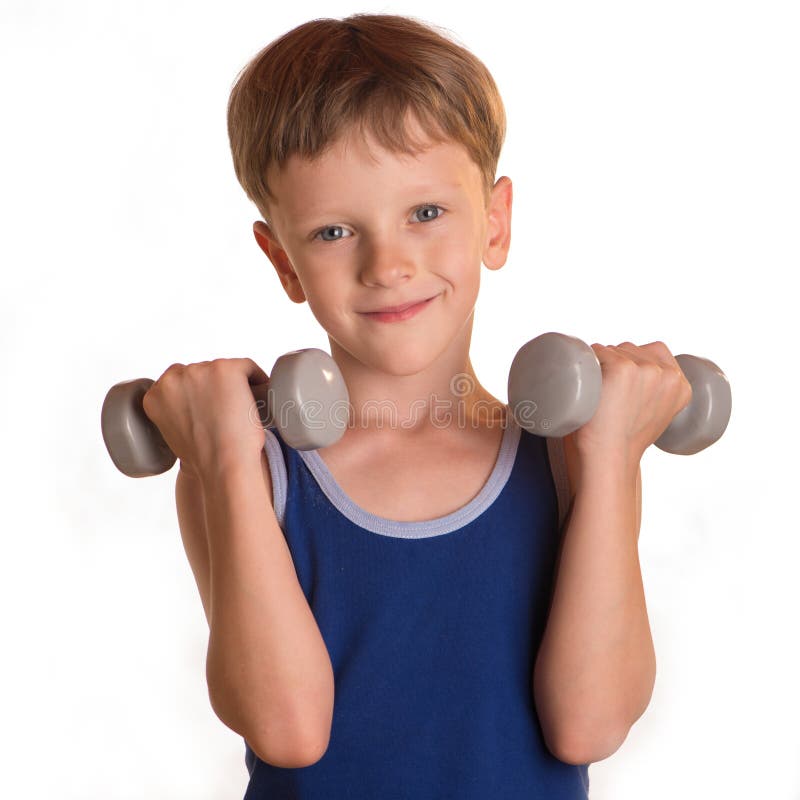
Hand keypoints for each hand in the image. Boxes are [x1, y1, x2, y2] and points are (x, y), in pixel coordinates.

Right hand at [142, 357, 269, 478]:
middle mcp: (173, 377)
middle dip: (217, 389)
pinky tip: (261, 396)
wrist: (222, 465)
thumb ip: (179, 414)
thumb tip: (199, 406)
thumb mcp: (176, 435)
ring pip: (224, 370)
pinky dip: (257, 380)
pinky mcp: (225, 368)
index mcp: (155, 395)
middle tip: (232, 412)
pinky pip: (246, 367)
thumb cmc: (206, 460)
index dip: (201, 394)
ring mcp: (199, 370)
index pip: (180, 382)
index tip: (214, 408)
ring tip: (244, 409)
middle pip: (203, 373)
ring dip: (235, 386)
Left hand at [572, 341, 692, 464]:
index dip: (634, 362)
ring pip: (613, 350)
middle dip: (615, 364)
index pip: (656, 351)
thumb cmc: (624, 441)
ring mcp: (645, 370)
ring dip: (600, 365)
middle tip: (607, 398)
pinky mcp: (621, 369)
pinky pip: (597, 352)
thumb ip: (657, 396)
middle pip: (631, 349)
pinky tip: (588, 385)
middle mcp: (667, 375)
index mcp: (682, 386)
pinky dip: (587, 363)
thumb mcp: (655, 416)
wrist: (608, 459)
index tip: (623, 385)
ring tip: (599, 397)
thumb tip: (642, 380)